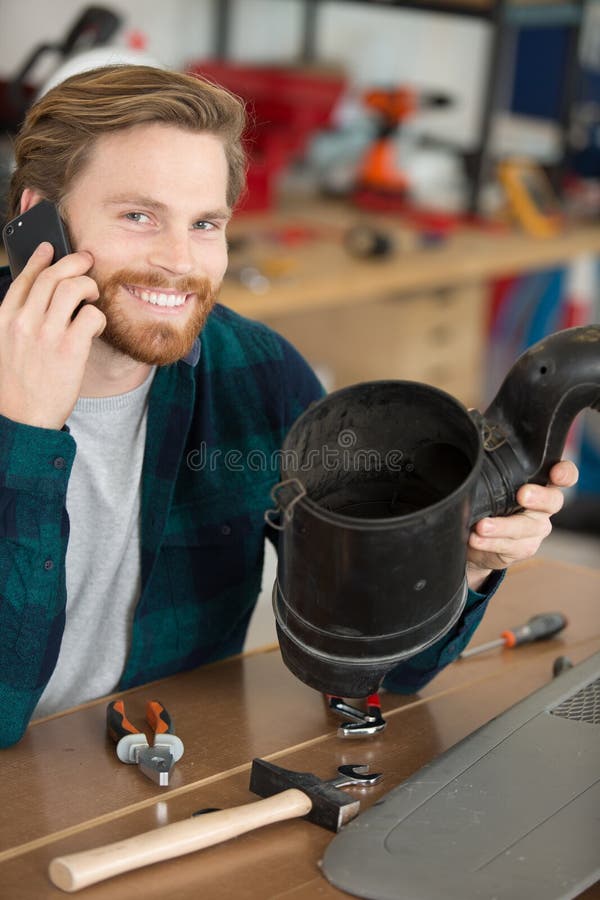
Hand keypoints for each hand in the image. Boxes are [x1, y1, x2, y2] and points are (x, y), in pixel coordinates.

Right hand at [0, 242, 105, 429]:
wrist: (23, 420)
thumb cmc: (17, 388)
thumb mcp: (5, 349)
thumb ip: (18, 324)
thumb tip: (41, 301)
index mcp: (4, 320)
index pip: (23, 279)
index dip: (39, 259)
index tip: (49, 248)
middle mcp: (22, 322)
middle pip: (51, 276)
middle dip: (73, 262)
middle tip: (87, 261)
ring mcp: (46, 334)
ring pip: (73, 288)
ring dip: (88, 286)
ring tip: (93, 295)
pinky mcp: (69, 348)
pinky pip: (90, 315)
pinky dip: (97, 316)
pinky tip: (95, 326)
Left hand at [466, 459, 578, 590]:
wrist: (476, 538)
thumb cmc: (489, 502)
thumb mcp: (493, 482)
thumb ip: (495, 468)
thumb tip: (479, 448)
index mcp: (541, 483)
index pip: (564, 475)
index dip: (565, 473)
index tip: (555, 474)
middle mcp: (544, 506)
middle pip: (552, 501)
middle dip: (539, 497)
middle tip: (523, 495)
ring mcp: (535, 529)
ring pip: (525, 528)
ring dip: (502, 526)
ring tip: (482, 526)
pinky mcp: (522, 548)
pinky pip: (508, 546)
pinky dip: (489, 542)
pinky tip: (475, 539)